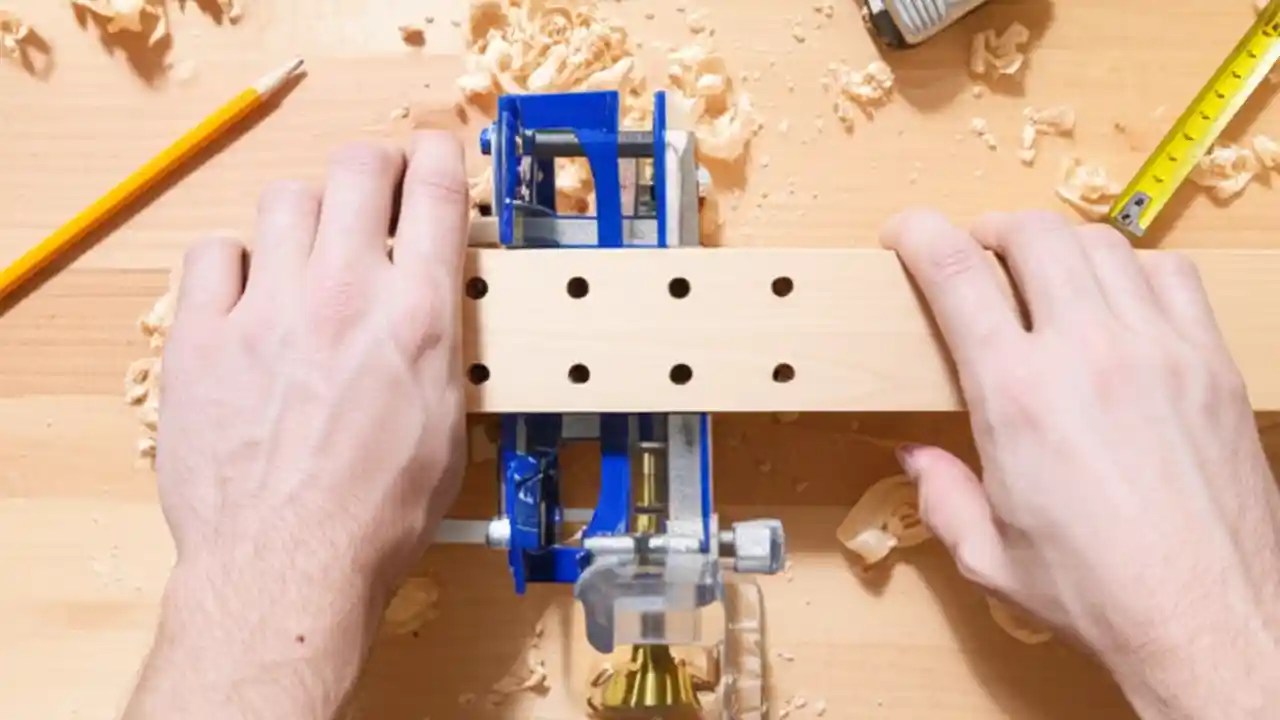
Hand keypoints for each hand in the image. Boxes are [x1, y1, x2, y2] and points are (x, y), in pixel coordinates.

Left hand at [125, 132, 468, 719]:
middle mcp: (345, 295)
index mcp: (418, 318)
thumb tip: (437, 311)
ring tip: (306, 250)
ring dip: (305, 214)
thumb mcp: (448, 426)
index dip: (440, 155)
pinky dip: (234, 261)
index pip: (435, 192)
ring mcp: (267, 309)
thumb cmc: (377, 515)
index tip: (435, 154)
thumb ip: (441, 350)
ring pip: (285, 200)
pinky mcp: (203, 336)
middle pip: (357, 169)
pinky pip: (213, 253)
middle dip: (373, 165)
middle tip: (374, 188)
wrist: (288, 562)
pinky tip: (245, 292)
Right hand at [883, 210, 1279, 717]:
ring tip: (1043, 270)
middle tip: (977, 252)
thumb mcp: (989, 556)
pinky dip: (1132, 266)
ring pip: (1101, 243)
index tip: (905, 232)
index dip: (920, 235)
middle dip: (991, 229)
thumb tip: (916, 457)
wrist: (1210, 619)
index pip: (957, 273)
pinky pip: (1170, 273)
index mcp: (1017, 395)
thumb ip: (942, 495)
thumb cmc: (1101, 594)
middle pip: (1033, 233)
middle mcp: (1088, 353)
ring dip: (1058, 243)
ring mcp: (1159, 349)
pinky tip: (1117, 297)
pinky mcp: (1210, 363)